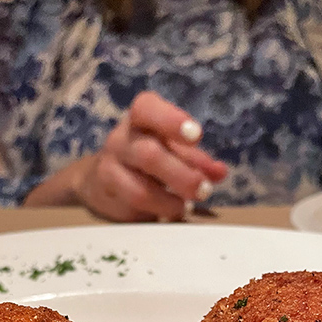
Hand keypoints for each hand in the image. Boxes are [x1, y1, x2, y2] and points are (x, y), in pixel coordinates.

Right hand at [73, 91, 227, 221]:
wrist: (101, 179)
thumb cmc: (146, 159)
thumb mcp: (173, 151)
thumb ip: (196, 161)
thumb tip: (220, 173)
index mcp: (140, 119)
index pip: (146, 109)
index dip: (171, 120)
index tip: (197, 136)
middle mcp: (121, 140)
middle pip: (149, 155)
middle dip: (182, 175)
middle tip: (204, 190)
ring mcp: (110, 168)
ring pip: (139, 189)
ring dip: (169, 201)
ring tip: (186, 207)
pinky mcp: (107, 197)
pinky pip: (133, 208)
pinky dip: (158, 211)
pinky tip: (171, 213)